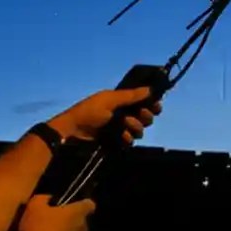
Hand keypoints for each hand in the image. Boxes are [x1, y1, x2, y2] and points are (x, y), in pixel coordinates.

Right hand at [16, 194, 96, 230]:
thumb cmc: (40, 229)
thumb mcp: (34, 206)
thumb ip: (43, 198)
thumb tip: (48, 199)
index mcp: (80, 213)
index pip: (89, 204)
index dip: (80, 202)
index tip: (69, 202)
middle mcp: (84, 228)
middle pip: (80, 219)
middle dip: (69, 218)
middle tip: (52, 217)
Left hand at [48, 88, 163, 144]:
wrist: (73, 132)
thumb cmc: (89, 111)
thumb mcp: (109, 99)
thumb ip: (131, 95)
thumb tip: (150, 89)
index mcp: (121, 100)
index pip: (143, 101)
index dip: (152, 104)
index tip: (156, 106)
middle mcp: (123, 114)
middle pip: (146, 116)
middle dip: (145, 116)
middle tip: (140, 115)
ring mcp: (120, 128)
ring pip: (140, 130)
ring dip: (135, 127)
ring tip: (124, 125)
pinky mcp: (117, 141)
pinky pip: (130, 141)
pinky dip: (127, 138)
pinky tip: (120, 136)